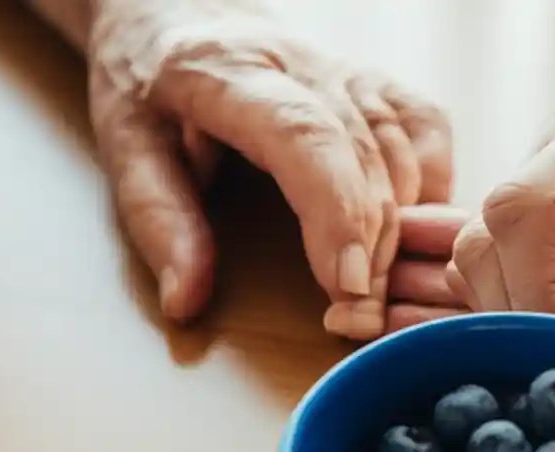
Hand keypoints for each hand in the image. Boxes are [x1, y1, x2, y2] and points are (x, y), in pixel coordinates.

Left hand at [87, 0, 451, 336]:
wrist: (184, 17)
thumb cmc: (150, 87)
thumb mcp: (125, 147)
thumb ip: (158, 222)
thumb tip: (187, 301)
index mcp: (227, 71)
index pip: (304, 136)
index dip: (336, 210)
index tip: (350, 283)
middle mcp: (302, 64)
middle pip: (364, 157)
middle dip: (371, 247)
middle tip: (356, 317)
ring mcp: (349, 69)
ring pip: (404, 152)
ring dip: (400, 232)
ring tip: (373, 290)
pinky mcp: (381, 82)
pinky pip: (429, 136)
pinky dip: (428, 191)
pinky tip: (404, 230)